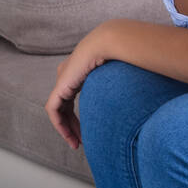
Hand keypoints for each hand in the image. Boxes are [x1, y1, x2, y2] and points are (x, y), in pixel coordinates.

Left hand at [45, 24, 112, 149]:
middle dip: (71, 126)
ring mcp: (62, 80)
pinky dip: (59, 124)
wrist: (108, 44)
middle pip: (65, 107)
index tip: (86, 132)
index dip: (76, 118)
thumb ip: (118, 88)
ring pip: (58, 111)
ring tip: (75, 143)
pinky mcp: (60, 86)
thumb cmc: (119, 57)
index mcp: (78, 73)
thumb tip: (134, 101)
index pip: (72, 100)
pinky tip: (69, 134)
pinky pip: (53, 110)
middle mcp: (67, 76)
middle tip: (79, 142)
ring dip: (65, 129)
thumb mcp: (116, 77)